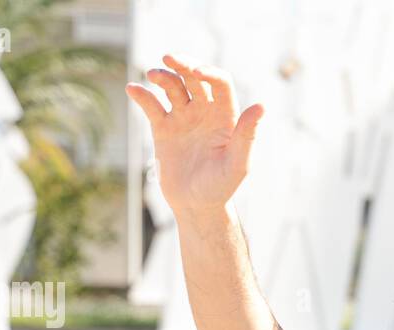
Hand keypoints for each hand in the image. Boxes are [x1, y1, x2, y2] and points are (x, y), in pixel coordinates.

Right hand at [125, 53, 263, 213]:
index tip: (196, 73)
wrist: (196, 206)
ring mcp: (183, 118)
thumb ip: (247, 136)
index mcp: (226, 116)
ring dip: (163, 77)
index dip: (209, 72)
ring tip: (152, 76)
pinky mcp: (163, 128)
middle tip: (169, 58)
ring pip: (173, 87)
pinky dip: (142, 95)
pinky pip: (152, 105)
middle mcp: (205, 112)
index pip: (220, 83)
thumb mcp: (237, 164)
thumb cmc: (221, 188)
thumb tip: (261, 106)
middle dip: (183, 64)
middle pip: (194, 77)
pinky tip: (132, 89)